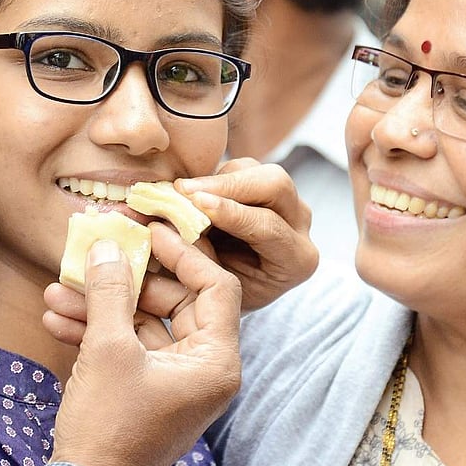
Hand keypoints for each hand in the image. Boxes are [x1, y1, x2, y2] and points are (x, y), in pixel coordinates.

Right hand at [48, 236, 241, 465]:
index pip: (215, 288)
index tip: (150, 232)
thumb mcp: (107, 349)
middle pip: (174, 302)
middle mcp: (204, 370)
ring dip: (100, 307)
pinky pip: (128, 348)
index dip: (184, 254)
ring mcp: (175, 382)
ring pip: (142, 325)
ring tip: (57, 290)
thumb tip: (109, 246)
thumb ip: (111, 291)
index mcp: (215, 361)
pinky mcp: (148, 391)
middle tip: (95, 255)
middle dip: (125, 282)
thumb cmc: (108, 427)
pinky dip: (96, 333)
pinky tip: (56, 318)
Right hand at [177, 158, 316, 310]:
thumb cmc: (220, 296)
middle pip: (275, 184)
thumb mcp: (213, 285)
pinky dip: (213, 176)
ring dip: (217, 180)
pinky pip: (241, 169)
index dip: (231, 212)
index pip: (268, 226)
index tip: (196, 203)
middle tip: (185, 189)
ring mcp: (289, 202)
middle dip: (227, 184)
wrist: (229, 292)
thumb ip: (197, 255)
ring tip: (182, 194)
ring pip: (256, 170)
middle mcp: (301, 226)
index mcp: (297, 260)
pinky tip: (189, 192)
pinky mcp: (267, 186)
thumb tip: (164, 224)